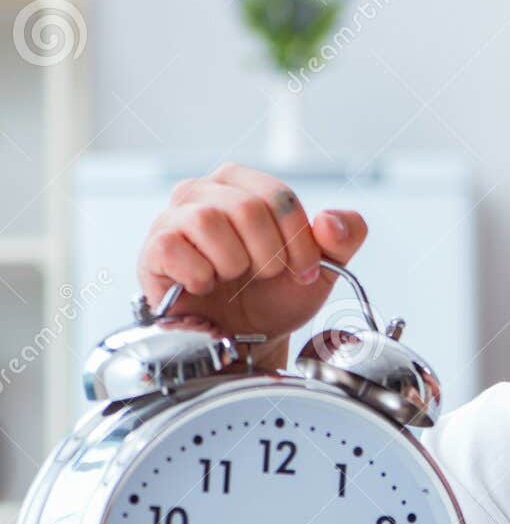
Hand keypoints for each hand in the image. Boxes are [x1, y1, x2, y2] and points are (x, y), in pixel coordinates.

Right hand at [135, 163, 369, 370]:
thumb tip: (329, 221)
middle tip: (262, 276)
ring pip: (208, 221)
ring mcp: (172, 218)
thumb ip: (343, 237)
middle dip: (268, 256)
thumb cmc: (274, 297)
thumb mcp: (322, 267)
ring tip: (231, 278)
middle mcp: (203, 191)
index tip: (301, 270)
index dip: (298, 241)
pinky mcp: (153, 249)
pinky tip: (204, 284)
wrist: (246, 339)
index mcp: (244, 184)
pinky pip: (173, 248)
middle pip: (247, 208)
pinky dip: (199, 274)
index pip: (279, 196)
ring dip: (233, 264)